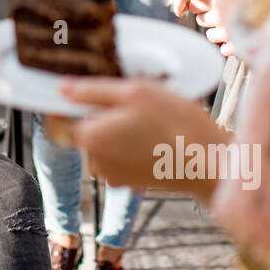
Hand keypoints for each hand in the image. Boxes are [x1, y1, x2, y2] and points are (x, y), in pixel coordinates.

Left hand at [62, 77, 227, 204]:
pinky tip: (156, 135)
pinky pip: (122, 155)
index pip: (58, 121)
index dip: (67, 104)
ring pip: (105, 142)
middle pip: (85, 129)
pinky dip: (132, 144)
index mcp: (90, 137)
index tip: (86, 91)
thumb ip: (92, 90)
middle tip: (133, 101)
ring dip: (120, 128)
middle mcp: (95, 160)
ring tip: (150, 117)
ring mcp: (113, 174)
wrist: (212, 165)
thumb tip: (61, 88)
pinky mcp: (131, 181)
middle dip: (102, 114)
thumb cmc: (176, 124)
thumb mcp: (135, 92)